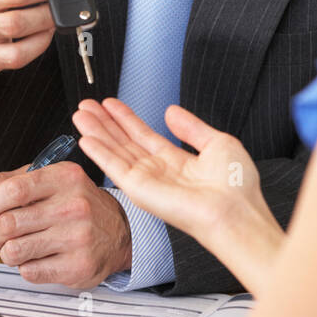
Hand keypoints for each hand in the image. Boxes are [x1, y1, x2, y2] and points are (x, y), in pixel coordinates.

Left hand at [0, 160, 131, 287]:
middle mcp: (73, 206)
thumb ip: (7, 184)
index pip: (15, 190)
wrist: (121, 232)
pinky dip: (26, 267)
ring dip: (7, 252)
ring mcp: (77, 238)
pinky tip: (40, 257)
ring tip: (19, 246)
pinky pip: (29, 272)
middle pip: (9, 223)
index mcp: (64, 178)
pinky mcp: (78, 266)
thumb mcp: (49, 181)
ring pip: (14, 251)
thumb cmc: (78, 204)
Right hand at [72, 98, 283, 296]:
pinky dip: (99, 152)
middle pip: (125, 142)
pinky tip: (86, 138)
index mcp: (179, 163)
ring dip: (96, 132)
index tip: (110, 104)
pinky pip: (114, 168)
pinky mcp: (140, 191)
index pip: (145, 136)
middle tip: (87, 105)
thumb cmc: (236, 187)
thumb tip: (172, 111)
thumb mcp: (218, 143)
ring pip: (115, 152)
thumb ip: (191, 127)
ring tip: (80, 114)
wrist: (236, 212)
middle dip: (105, 123)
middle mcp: (160, 173)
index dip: (126, 119)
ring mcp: (148, 182)